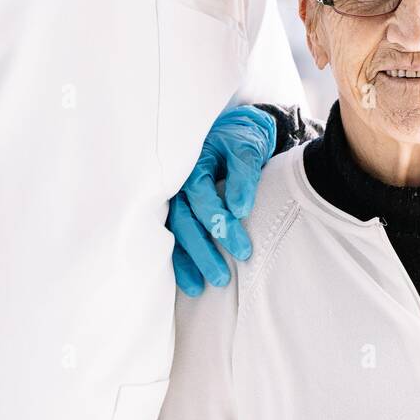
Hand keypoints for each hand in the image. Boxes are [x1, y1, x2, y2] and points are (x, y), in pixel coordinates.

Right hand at [168, 106, 276, 296]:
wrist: (233, 130)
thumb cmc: (240, 138)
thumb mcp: (247, 147)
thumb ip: (243, 175)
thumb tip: (239, 208)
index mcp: (192, 165)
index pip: (202, 198)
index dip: (220, 223)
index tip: (243, 249)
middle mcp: (177, 184)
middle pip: (184, 221)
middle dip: (202, 251)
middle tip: (222, 277)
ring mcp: (174, 198)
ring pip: (174, 233)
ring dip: (185, 262)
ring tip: (199, 289)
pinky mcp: (177, 209)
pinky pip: (172, 236)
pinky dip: (178, 260)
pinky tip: (187, 281)